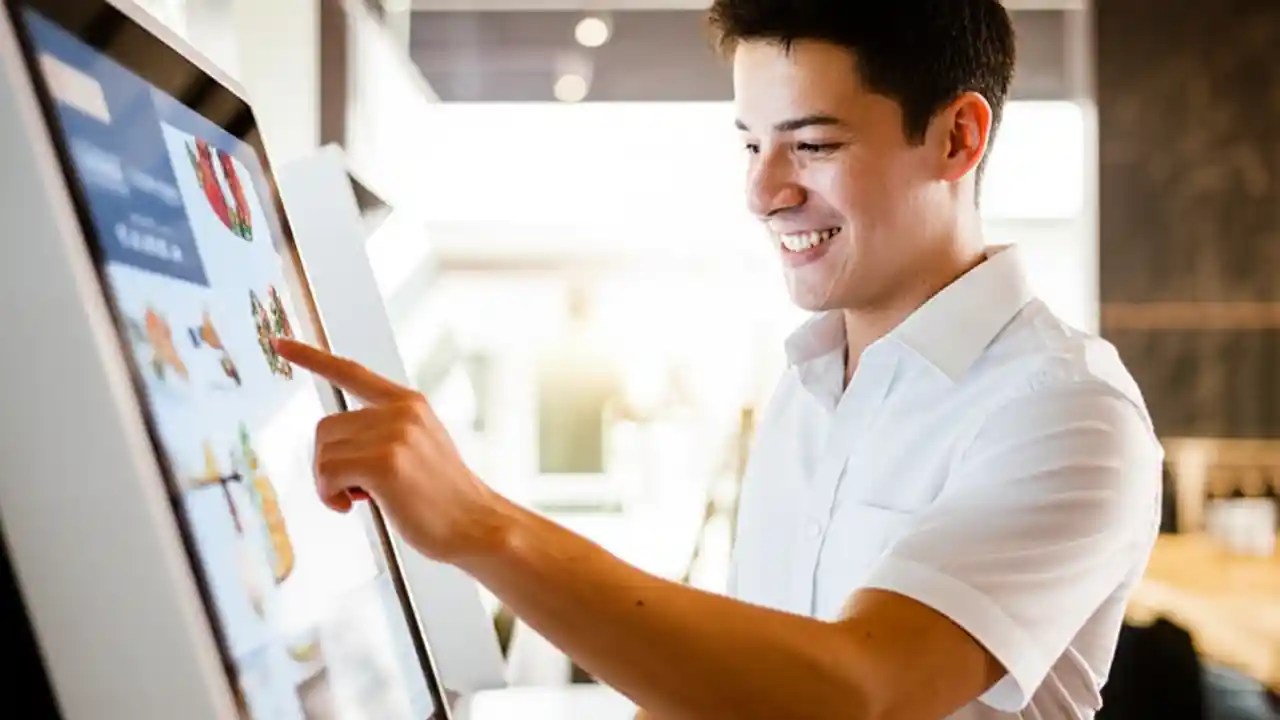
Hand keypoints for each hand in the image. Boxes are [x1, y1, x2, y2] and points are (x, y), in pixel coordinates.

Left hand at [273, 338, 508, 563]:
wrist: (477, 525)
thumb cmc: (444, 499)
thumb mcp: (421, 448)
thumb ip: (386, 433)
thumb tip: (335, 446)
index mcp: (409, 404)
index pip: (352, 372)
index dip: (312, 358)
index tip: (280, 343)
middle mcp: (401, 412)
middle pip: (325, 427)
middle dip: (327, 463)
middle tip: (352, 490)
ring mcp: (394, 435)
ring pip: (323, 453)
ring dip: (329, 484)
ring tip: (361, 499)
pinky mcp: (384, 463)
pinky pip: (327, 474)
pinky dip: (329, 496)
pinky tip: (353, 506)